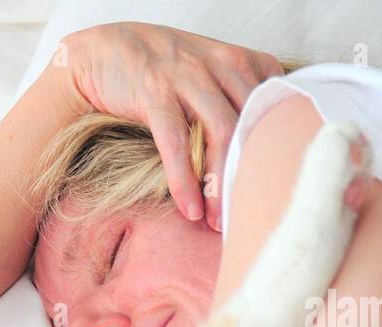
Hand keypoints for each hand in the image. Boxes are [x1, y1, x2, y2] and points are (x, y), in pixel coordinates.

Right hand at [63, 23, 282, 230]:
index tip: (273, 188)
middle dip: (252, 175)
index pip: (276, 107)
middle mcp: (221, 64)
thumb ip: (237, 97)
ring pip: (221, 134)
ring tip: (218, 221)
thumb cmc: (160, 69)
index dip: (277, 151)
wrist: (104, 50)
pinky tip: (190, 208)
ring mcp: (188, 76)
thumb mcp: (207, 72)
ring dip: (221, 184)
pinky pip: (177, 143)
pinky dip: (184, 180)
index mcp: (240, 61)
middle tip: (248, 215)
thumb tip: (260, 149)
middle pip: (252, 125)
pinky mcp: (155, 93)